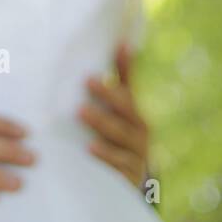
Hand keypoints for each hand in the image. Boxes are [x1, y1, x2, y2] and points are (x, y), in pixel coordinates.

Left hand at [81, 43, 149, 185]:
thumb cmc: (122, 136)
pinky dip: (105, 156)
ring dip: (101, 123)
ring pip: (121, 136)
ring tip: (81, 111)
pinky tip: (89, 148)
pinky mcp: (129, 175)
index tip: (100, 61)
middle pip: (125, 111)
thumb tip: (122, 42)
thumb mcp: (122, 110)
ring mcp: (136, 154)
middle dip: (107, 95)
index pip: (127, 92)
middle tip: (87, 80)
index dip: (118, 74)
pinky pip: (118, 164)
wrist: (132, 179)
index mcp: (135, 114)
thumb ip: (122, 79)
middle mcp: (139, 132)